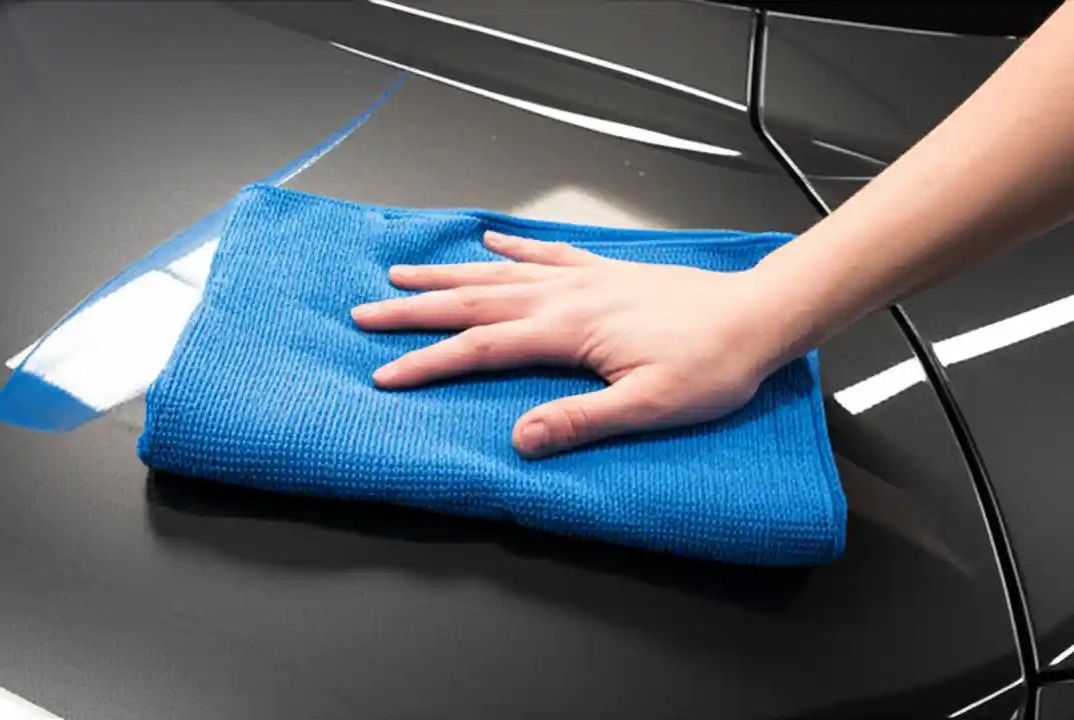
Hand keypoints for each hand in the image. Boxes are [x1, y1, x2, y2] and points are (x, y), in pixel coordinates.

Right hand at [351, 231, 789, 457]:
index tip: (385, 373)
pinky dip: (513, 248)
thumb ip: (581, 420)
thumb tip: (521, 439)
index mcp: (567, 330)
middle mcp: (565, 296)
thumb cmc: (710, 365)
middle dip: (416, 310)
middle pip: (474, 301)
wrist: (757, 316)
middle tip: (366, 312)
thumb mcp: (649, 406)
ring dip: (448, 276)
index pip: (480, 348)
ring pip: (498, 274)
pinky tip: (490, 242)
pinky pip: (546, 253)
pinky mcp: (604, 272)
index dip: (428, 362)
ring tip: (404, 274)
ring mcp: (583, 278)